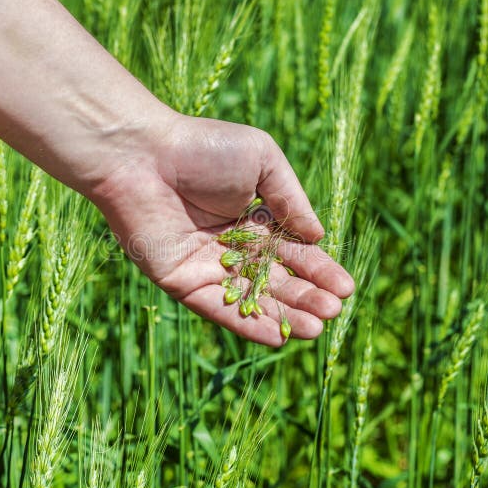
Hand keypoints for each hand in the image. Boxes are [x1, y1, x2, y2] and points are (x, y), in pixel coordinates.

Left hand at [90, 112, 354, 346]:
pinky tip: (278, 337)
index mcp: (253, 218)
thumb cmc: (203, 149)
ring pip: (252, 299)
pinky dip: (247, 325)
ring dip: (285, 316)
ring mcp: (206, 267)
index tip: (345, 288)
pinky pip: (219, 309)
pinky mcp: (182, 283)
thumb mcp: (262, 160)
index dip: (319, 270)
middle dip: (306, 296)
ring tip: (318, 329)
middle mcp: (231, 247)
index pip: (293, 251)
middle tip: (334, 312)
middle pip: (276, 279)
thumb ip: (291, 199)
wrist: (143, 156)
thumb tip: (318, 235)